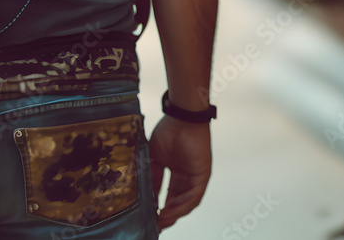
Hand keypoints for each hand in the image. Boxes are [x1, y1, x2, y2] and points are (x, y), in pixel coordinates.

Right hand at [148, 115, 211, 230]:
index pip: (166, 193)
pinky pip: (194, 197)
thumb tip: (141, 191)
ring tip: (160, 220)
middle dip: (166, 215)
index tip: (147, 215)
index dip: (157, 205)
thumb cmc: (168, 131)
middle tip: (154, 224)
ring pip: (186, 202)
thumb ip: (150, 172)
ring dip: (173, 213)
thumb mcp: (153, 155)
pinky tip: (170, 211)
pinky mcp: (202, 177)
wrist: (181, 118)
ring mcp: (195, 177)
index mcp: (174, 170)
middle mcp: (186, 176)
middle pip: (177, 202)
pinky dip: (182, 206)